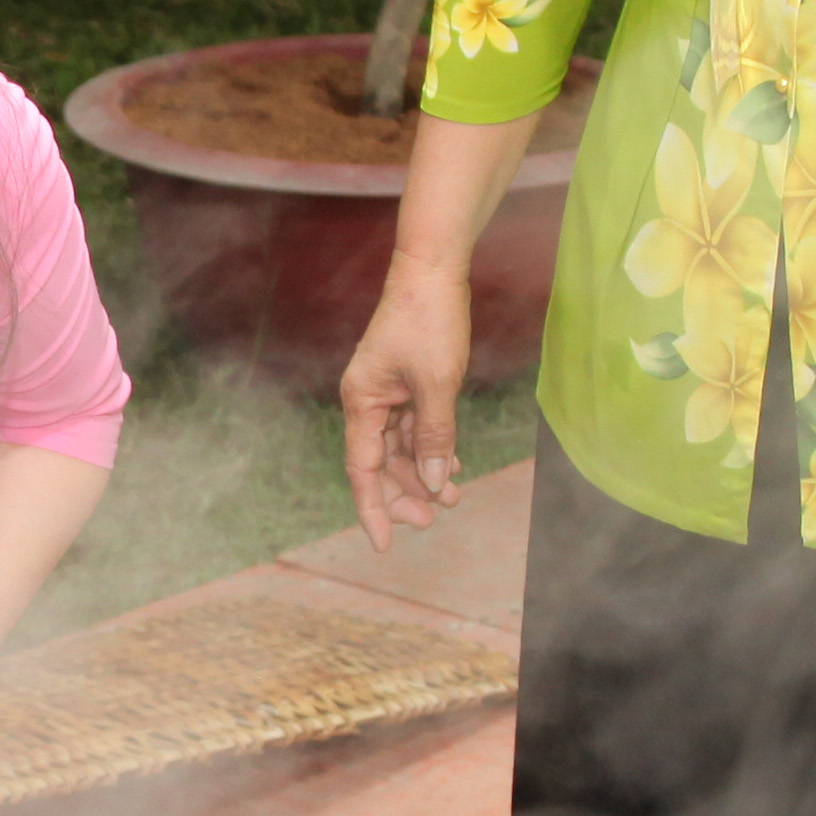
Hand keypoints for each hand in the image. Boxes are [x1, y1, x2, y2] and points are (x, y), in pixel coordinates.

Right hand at [340, 263, 474, 549]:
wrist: (432, 271)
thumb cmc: (429, 321)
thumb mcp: (437, 385)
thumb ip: (434, 437)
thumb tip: (432, 483)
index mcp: (361, 402)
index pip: (362, 469)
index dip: (373, 509)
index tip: (385, 544)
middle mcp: (368, 401)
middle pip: (380, 464)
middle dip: (406, 493)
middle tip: (436, 517)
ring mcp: (386, 392)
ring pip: (400, 449)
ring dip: (425, 473)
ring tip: (453, 497)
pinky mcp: (406, 383)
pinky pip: (415, 428)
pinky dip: (432, 448)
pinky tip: (454, 465)